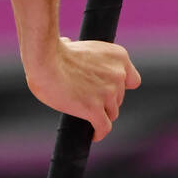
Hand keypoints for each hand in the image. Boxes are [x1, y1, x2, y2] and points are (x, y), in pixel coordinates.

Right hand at [25, 36, 140, 141]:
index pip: (132, 80)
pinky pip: (103, 128)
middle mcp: (118, 75)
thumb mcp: (77, 43)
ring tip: (86, 116)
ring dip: (100, 115)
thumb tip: (67, 42)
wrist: (44, 60)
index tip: (108, 89)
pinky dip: (98, 133)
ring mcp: (108, 93)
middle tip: (88, 100)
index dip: (120, 87)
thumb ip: (79, 48)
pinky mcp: (95, 109)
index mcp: (118, 56)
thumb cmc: (52, 51)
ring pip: (111, 114)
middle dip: (105, 101)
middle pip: (119, 98)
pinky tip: (93, 135)